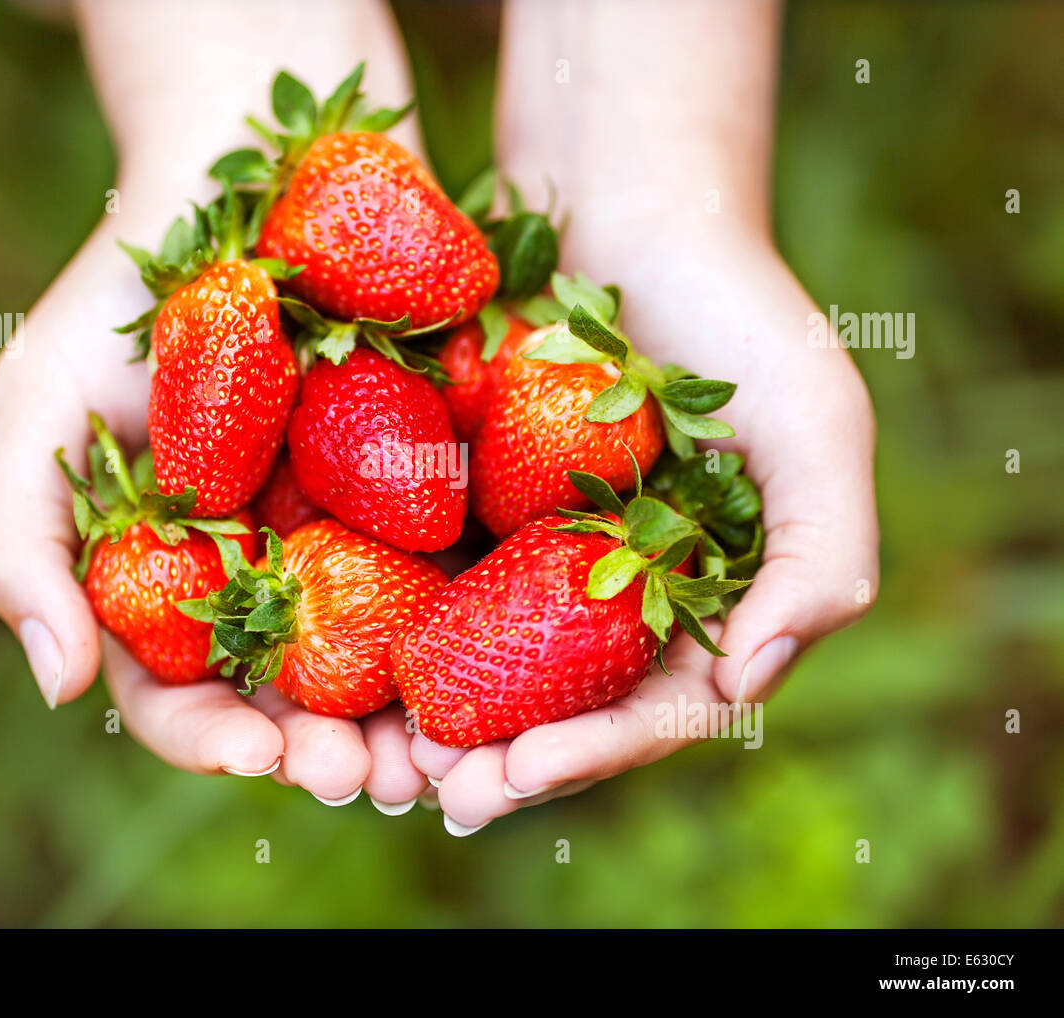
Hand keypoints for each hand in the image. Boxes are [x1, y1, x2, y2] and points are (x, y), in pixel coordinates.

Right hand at [0, 196, 430, 807]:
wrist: (250, 178)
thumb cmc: (126, 300)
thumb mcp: (35, 410)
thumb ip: (17, 547)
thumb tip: (58, 688)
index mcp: (172, 584)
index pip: (183, 697)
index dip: (215, 741)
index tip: (261, 756)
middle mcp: (265, 580)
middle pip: (298, 704)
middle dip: (332, 755)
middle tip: (373, 781)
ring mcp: (353, 541)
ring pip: (388, 664)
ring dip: (417, 726)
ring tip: (446, 759)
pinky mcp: (429, 495)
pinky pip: (462, 578)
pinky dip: (482, 636)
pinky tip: (511, 667)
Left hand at [415, 215, 879, 833]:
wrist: (622, 204)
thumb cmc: (733, 308)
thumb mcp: (815, 422)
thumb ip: (820, 557)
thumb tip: (747, 692)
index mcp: (707, 597)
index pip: (657, 705)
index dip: (594, 750)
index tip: (519, 774)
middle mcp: (620, 593)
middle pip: (562, 705)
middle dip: (504, 761)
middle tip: (438, 794)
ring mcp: (539, 553)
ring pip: (489, 664)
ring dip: (441, 718)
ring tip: (384, 760)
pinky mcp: (469, 506)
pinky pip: (429, 582)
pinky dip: (393, 629)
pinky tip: (350, 664)